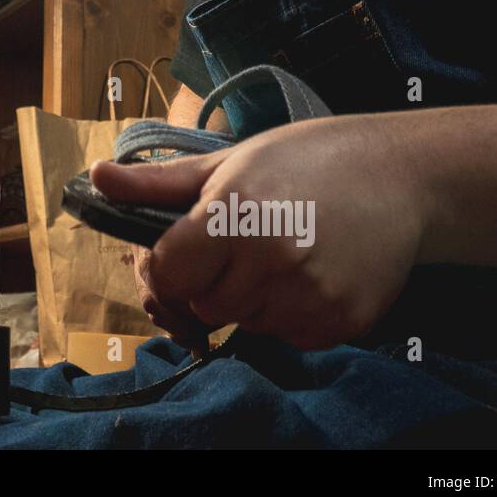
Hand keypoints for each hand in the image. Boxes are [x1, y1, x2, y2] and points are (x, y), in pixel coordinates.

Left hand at [90, 115, 429, 349]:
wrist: (400, 174)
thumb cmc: (305, 159)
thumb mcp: (227, 162)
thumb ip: (157, 184)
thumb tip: (96, 179)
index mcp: (232, 213)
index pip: (168, 273)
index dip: (173, 263)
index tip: (192, 246)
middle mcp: (269, 257)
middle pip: (206, 306)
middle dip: (214, 281)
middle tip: (245, 244)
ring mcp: (308, 293)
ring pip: (247, 324)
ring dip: (253, 299)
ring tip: (283, 251)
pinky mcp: (341, 319)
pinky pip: (290, 337)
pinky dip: (292, 315)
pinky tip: (312, 272)